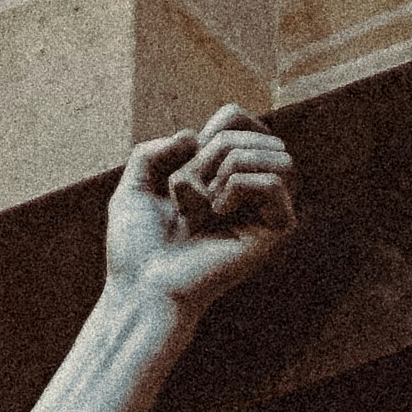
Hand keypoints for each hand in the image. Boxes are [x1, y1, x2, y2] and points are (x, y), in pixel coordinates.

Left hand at [104, 106, 296, 312]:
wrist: (143, 289)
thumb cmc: (137, 249)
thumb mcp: (132, 188)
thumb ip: (153, 151)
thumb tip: (195, 135)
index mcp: (221, 178)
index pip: (245, 123)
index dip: (223, 122)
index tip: (190, 153)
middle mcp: (248, 193)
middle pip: (260, 134)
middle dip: (219, 147)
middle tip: (192, 186)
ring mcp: (264, 213)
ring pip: (279, 154)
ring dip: (233, 164)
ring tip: (207, 198)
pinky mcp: (274, 233)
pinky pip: (276, 184)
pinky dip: (240, 186)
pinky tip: (218, 211)